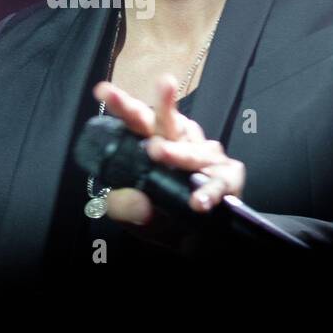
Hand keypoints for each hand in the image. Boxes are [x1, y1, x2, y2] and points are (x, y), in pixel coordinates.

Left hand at [93, 74, 246, 232]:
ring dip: (175, 152)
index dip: (124, 107)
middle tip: (148, 95)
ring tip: (157, 152)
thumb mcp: (136, 218)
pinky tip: (198, 201)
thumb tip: (135, 201)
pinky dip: (208, 192)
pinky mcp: (229, 178)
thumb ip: (126, 209)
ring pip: (191, 151)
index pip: (138, 123)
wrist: (201, 241)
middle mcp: (182, 144)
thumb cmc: (166, 219)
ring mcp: (207, 158)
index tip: (103, 91)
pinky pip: (219, 183)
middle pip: (168, 122)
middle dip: (159, 106)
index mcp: (155, 144)